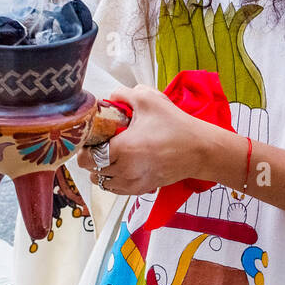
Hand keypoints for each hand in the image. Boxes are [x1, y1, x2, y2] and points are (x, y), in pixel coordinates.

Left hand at [76, 84, 206, 195]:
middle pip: (92, 171)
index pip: (87, 157)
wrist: (199, 150)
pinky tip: (121, 166)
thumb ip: (123, 94)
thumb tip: (109, 97)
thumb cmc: (175, 125)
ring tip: (110, 155)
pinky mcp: (141, 189)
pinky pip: (116, 190)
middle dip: (92, 157)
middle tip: (102, 144)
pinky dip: (113, 180)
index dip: (85, 147)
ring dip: (101, 170)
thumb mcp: (149, 99)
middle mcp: (124, 170)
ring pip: (102, 183)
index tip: (92, 137)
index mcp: (123, 148)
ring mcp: (133, 183)